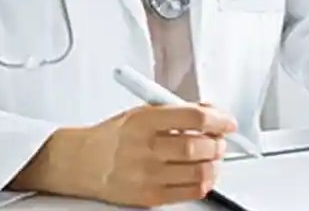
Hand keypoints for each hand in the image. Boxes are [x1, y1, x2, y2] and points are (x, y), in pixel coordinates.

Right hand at [14, 104, 236, 207]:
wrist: (81, 163)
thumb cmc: (112, 137)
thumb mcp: (141, 112)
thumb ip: (176, 111)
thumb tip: (211, 111)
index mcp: (144, 120)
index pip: (193, 117)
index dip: (218, 119)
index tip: (227, 122)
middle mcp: (145, 148)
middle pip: (199, 146)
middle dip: (217, 143)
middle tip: (220, 141)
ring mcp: (147, 174)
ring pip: (199, 171)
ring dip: (214, 163)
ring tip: (212, 157)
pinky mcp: (150, 196)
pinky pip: (190, 192)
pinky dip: (204, 182)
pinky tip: (202, 174)